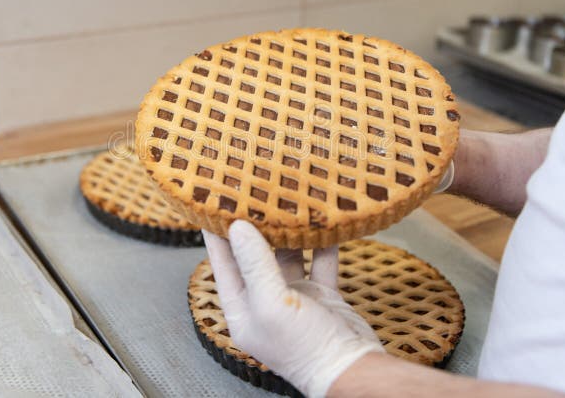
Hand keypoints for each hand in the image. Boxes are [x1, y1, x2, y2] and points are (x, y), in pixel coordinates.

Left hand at [203, 221, 384, 397]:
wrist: (351, 369)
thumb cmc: (303, 347)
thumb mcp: (271, 303)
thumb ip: (255, 263)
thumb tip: (237, 227)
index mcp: (243, 310)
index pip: (223, 265)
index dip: (217, 235)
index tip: (213, 205)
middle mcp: (265, 302)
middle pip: (255, 256)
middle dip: (255, 227)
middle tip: (253, 195)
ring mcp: (295, 298)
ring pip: (288, 255)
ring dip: (289, 232)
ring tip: (286, 203)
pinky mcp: (322, 295)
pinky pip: (319, 262)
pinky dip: (322, 243)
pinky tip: (323, 223)